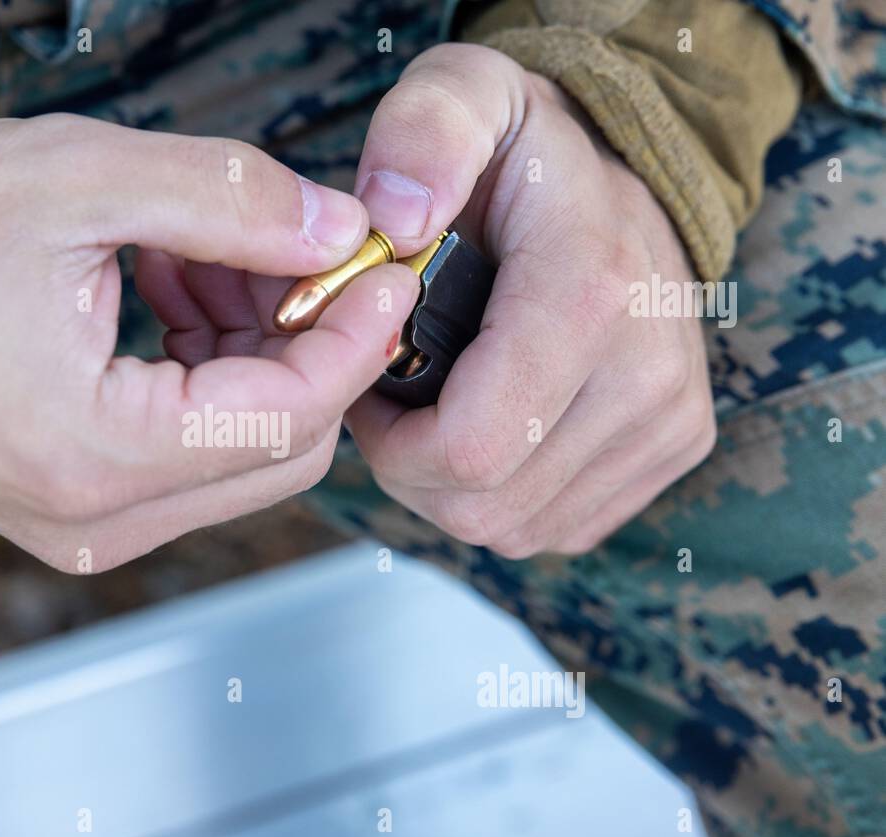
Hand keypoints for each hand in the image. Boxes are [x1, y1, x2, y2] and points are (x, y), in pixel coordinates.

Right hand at [0, 113, 410, 571]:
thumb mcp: (85, 180)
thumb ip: (230, 201)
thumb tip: (342, 230)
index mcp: (91, 454)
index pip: (285, 419)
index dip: (355, 338)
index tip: (385, 265)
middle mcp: (95, 521)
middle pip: (281, 455)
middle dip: (310, 348)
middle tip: (288, 252)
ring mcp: (88, 529)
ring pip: (245, 459)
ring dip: (258, 359)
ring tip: (204, 261)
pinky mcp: (84, 512)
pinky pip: (194, 460)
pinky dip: (215, 381)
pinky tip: (177, 299)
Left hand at [344, 44, 715, 557]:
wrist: (622, 175)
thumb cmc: (521, 152)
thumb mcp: (462, 97)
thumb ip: (421, 135)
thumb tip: (394, 223)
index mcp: (590, 293)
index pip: (471, 448)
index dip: (389, 441)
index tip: (370, 383)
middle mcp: (649, 372)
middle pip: (484, 504)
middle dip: (409, 467)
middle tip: (394, 397)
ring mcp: (671, 420)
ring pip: (514, 528)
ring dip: (450, 486)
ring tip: (440, 405)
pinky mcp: (677, 448)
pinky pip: (555, 527)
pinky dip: (503, 495)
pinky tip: (491, 426)